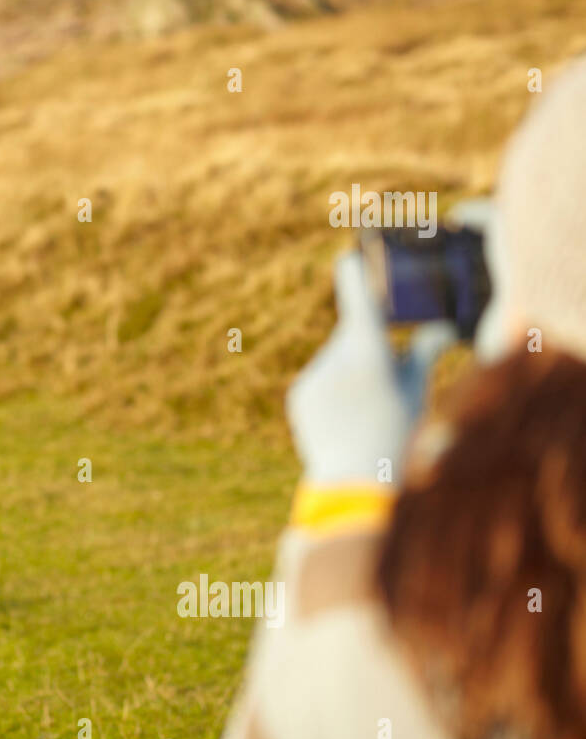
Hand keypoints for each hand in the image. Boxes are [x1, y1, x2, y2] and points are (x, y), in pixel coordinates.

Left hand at [286, 251, 456, 485]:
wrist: (356, 483)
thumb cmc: (399, 434)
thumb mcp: (418, 391)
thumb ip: (423, 353)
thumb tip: (440, 327)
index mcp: (368, 349)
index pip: (358, 295)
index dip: (355, 272)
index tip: (350, 256)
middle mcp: (334, 356)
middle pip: (352, 335)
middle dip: (368, 346)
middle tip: (384, 382)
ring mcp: (312, 375)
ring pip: (337, 361)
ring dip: (351, 375)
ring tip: (367, 411)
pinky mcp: (299, 395)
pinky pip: (320, 382)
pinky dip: (333, 393)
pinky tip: (347, 420)